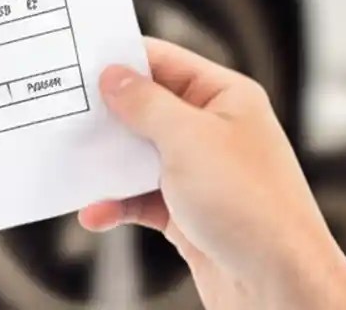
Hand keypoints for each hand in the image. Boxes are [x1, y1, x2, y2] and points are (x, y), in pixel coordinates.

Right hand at [79, 39, 345, 309]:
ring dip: (108, 164)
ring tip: (75, 164)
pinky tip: (96, 212)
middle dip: (108, 115)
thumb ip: (146, 104)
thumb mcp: (189, 140)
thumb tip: (115, 76)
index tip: (80, 63)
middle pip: (148, 109)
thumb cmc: (252, 207)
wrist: (280, 286)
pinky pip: (142, 198)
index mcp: (227, 98)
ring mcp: (202, 174)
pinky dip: (117, 203)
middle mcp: (216, 131)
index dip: (123, 60)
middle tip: (66, 114)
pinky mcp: (189, 212)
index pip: (166, 62)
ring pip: (141, 155)